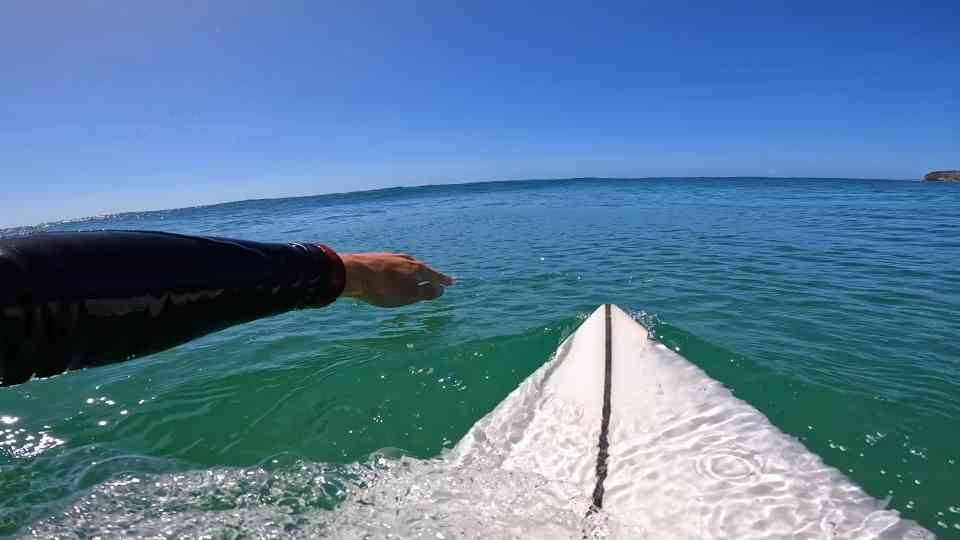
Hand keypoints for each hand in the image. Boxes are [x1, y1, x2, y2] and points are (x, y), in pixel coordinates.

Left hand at [340, 253, 454, 306]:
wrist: (353, 273)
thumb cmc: (383, 288)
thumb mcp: (409, 295)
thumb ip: (426, 292)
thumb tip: (441, 290)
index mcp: (416, 268)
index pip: (435, 275)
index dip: (443, 281)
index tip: (451, 283)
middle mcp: (405, 259)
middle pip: (420, 269)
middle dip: (427, 277)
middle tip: (433, 282)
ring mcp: (390, 257)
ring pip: (405, 267)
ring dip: (411, 274)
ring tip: (413, 280)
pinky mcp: (376, 259)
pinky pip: (392, 267)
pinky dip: (397, 273)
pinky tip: (391, 277)